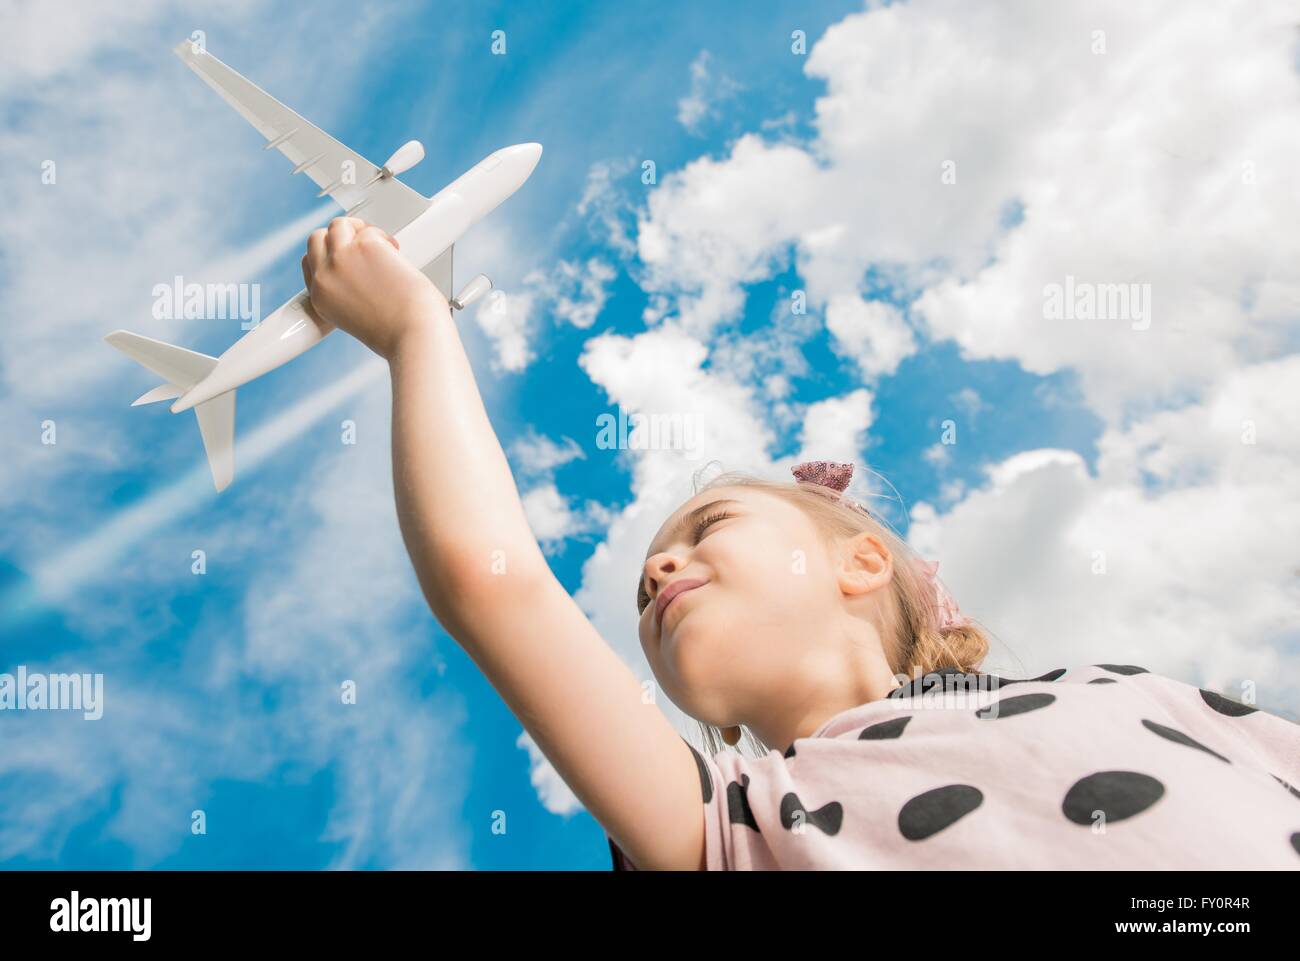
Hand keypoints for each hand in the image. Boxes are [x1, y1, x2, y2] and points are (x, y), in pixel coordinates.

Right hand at [301, 216, 449, 359]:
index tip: (346, 254)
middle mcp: (325, 277)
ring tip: (381, 244)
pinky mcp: (366, 246)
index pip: (310, 262)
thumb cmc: (396, 333)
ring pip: (340, 225)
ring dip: (361, 229)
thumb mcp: (355, 317)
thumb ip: (346, 293)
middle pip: (317, 239)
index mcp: (320, 298)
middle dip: (340, 236)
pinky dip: (385, 238)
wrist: (414, 335)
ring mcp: (342, 259)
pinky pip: (370, 230)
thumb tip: (359, 271)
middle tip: (363, 243)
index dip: (329, 253)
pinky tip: (396, 252)